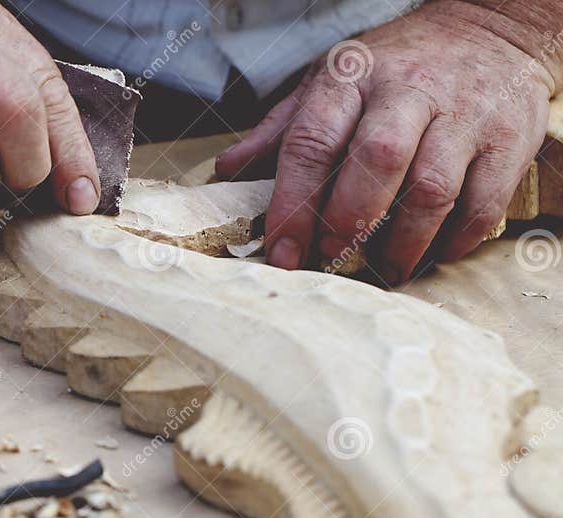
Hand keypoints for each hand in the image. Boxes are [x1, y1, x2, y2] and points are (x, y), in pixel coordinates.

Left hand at [215, 0, 555, 281]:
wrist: (490, 30)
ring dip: (403, 241)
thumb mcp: (330, 81)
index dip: (293, 203)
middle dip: (348, 220)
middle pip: (377, 161)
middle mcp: (408, 92)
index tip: (282, 250)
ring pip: (432, 188)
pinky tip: (435, 252)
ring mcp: (464, 114)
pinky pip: (483, 201)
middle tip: (332, 257)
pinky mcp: (509, 138)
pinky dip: (457, 238)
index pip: (312, 141)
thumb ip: (281, 129)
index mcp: (351, 79)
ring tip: (384, 268)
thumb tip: (227, 170)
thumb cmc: (395, 66)